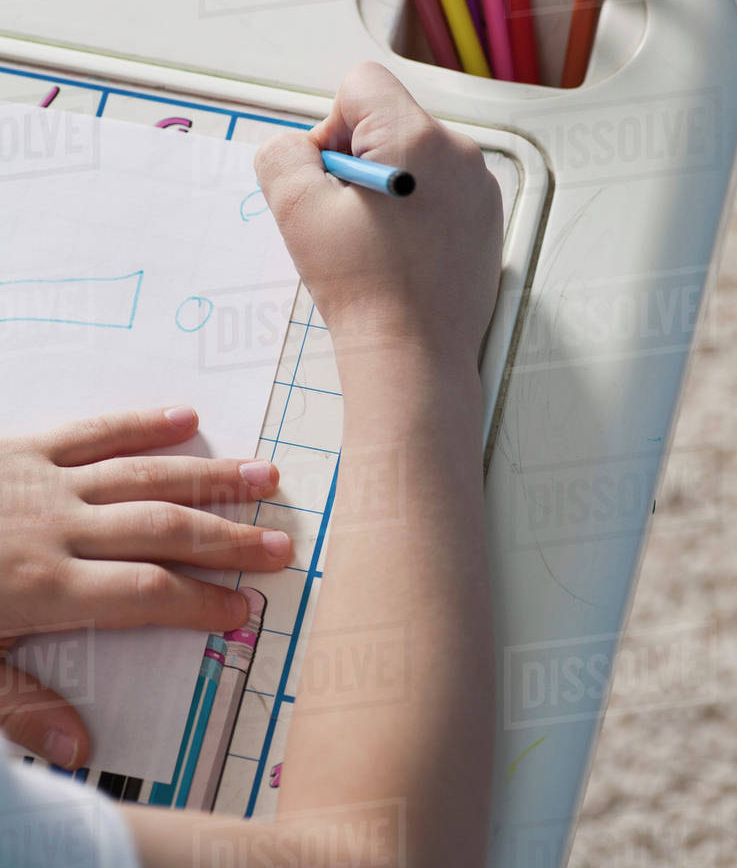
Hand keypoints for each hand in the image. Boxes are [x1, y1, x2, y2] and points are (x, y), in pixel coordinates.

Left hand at [0, 404, 291, 767]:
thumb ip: (17, 702)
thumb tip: (79, 748)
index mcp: (44, 587)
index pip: (146, 595)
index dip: (201, 602)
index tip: (244, 611)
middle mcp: (59, 527)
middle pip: (163, 530)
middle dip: (229, 539)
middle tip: (283, 544)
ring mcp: (46, 480)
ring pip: (145, 474)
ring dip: (209, 475)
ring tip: (263, 476)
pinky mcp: (26, 446)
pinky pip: (94, 429)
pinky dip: (142, 422)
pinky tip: (186, 415)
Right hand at [254, 62, 502, 363]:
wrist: (414, 357)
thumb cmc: (364, 289)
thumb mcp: (296, 211)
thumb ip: (282, 155)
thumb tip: (300, 148)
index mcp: (416, 138)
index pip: (361, 85)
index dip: (331, 127)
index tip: (332, 181)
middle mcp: (459, 152)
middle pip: (388, 121)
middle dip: (357, 159)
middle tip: (348, 220)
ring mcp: (480, 186)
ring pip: (412, 156)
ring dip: (385, 186)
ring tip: (376, 242)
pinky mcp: (487, 218)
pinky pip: (439, 188)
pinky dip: (414, 209)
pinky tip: (401, 254)